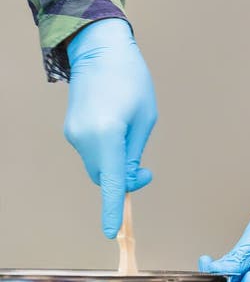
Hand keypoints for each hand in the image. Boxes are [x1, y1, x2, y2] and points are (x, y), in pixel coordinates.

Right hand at [64, 18, 156, 237]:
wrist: (100, 50)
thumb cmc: (131, 79)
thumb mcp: (145, 117)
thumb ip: (135, 153)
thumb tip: (127, 181)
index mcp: (108, 134)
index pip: (110, 180)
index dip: (112, 208)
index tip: (112, 232)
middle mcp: (85, 138)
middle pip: (104, 176)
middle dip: (123, 180)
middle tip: (146, 171)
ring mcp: (74, 135)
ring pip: (97, 165)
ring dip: (114, 163)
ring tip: (129, 131)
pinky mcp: (71, 130)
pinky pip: (91, 152)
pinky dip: (104, 151)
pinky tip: (114, 126)